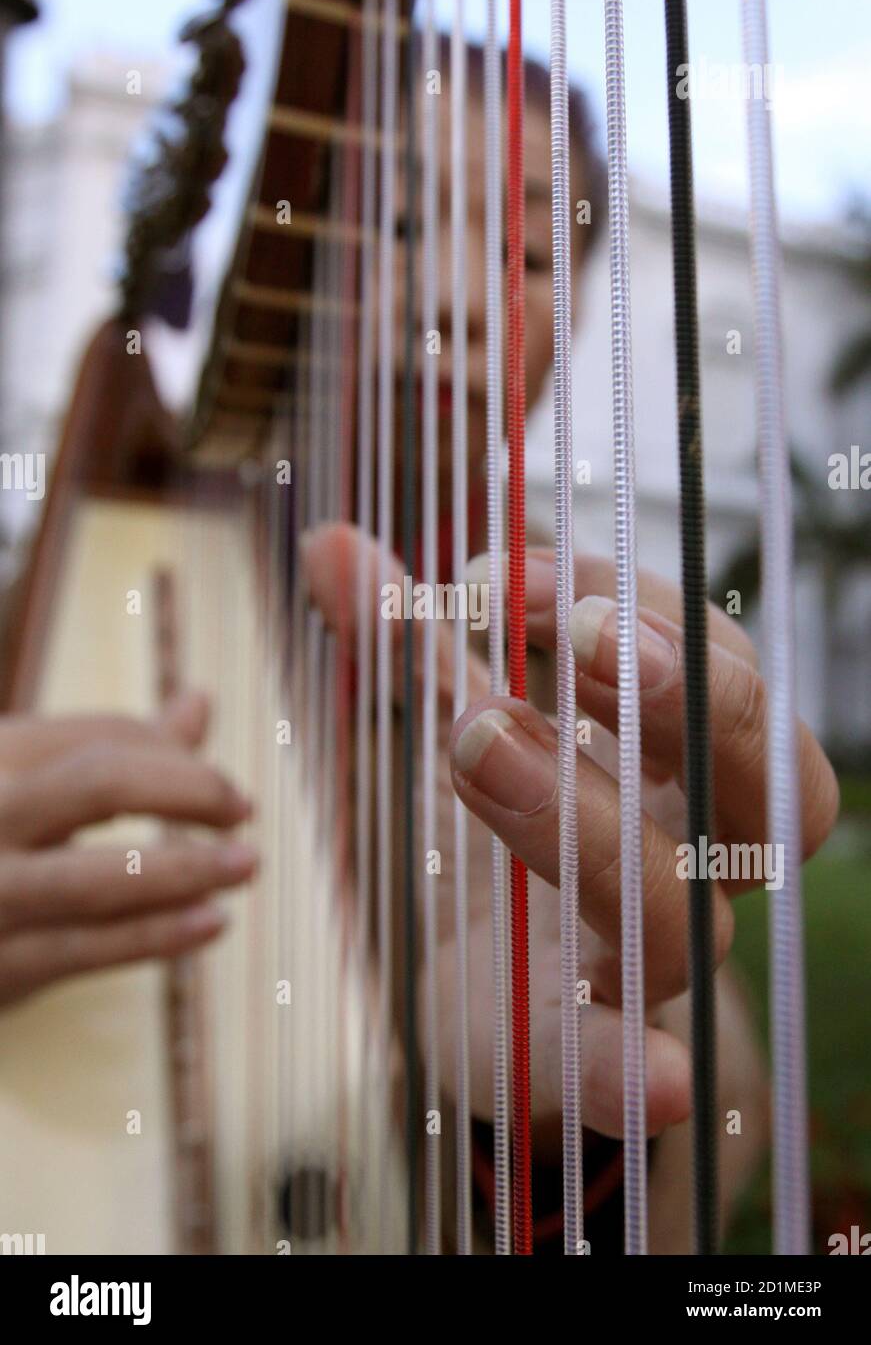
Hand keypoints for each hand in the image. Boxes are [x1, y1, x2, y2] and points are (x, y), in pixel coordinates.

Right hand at [0, 692, 256, 1006]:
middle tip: (242, 809)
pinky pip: (90, 948)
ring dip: (187, 868)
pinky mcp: (0, 966)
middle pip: (102, 783)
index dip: (177, 757)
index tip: (222, 788)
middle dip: (188, 789)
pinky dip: (158, 933)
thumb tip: (201, 697)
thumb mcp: (33, 786)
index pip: (106, 739)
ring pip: (99, 878)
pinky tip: (212, 920)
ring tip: (247, 862)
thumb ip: (116, 751)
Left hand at [303, 525, 838, 1145]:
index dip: (625, 599)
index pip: (705, 656)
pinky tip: (647, 1077)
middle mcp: (692, 850)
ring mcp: (647, 957)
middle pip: (752, 770)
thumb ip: (406, 639)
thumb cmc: (508, 833)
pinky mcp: (585, 1053)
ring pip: (684, 910)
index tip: (500, 570)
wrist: (503, 991)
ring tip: (476, 740)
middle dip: (668, 685)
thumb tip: (327, 543)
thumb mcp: (458, 725)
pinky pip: (630, 1068)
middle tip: (560, 628)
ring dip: (589, 819)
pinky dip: (638, 1071)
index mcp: (678, 755)